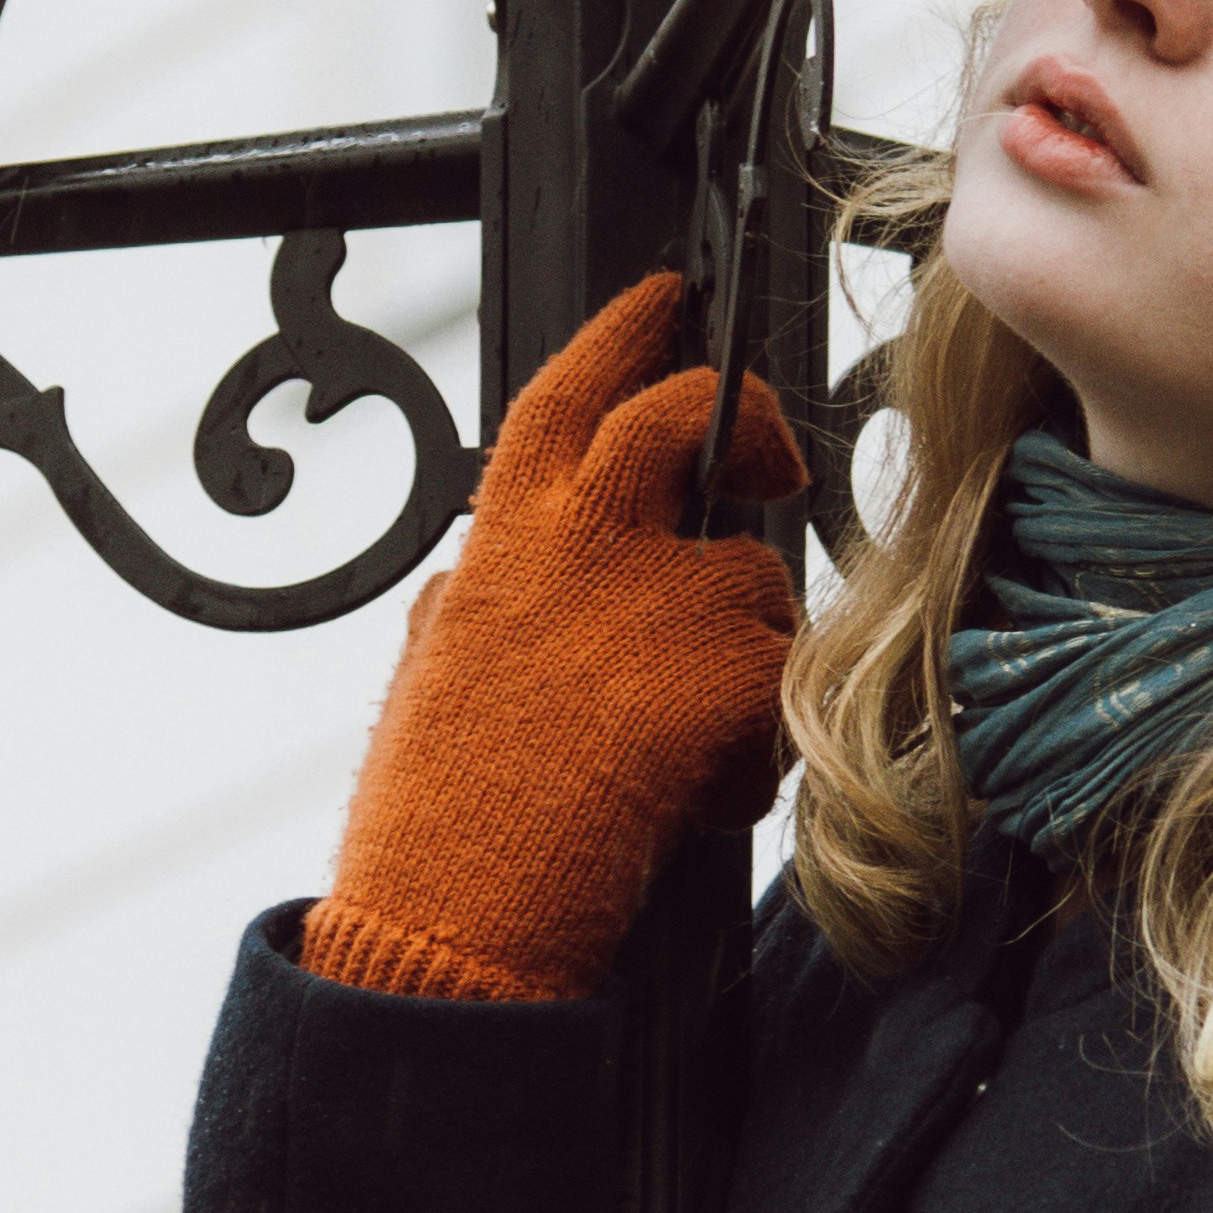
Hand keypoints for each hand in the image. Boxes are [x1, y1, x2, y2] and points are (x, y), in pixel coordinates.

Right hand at [304, 273, 804, 1006]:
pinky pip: (779, 694)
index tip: (665, 296)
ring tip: (673, 752)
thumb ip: (473, 603)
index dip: (623, 335)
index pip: (567, 393)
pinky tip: (691, 802)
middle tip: (772, 456)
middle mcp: (581, 547)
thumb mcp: (432, 676)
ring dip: (741, 660)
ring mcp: (659, 605)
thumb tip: (475, 579)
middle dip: (743, 421)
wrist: (454, 916)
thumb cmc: (434, 819)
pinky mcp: (725, 679)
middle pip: (686, 421)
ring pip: (756, 584)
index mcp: (501, 542)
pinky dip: (750, 757)